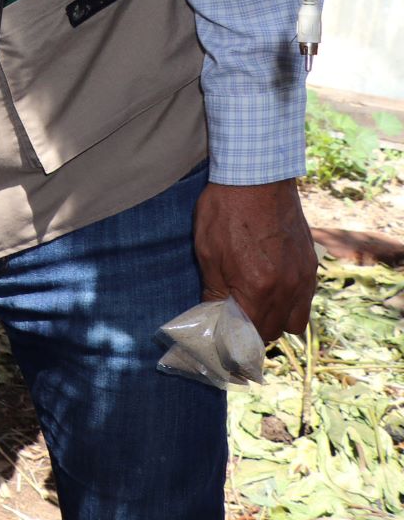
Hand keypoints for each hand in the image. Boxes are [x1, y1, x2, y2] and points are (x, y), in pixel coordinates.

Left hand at [193, 178, 317, 341]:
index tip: (220, 340)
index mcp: (259, 289)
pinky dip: (289, 304)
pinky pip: (304, 300)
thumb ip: (214, 291)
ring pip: (294, 321)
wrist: (257, 177)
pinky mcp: (311, 265)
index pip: (249, 335)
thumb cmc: (226, 211)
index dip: (233, 342)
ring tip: (253, 309)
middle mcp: (288, 289)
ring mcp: (304, 278)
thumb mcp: (208, 252)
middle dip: (252, 334)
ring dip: (274, 321)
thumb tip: (213, 316)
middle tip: (232, 324)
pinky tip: (270, 291)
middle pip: (272, 332)